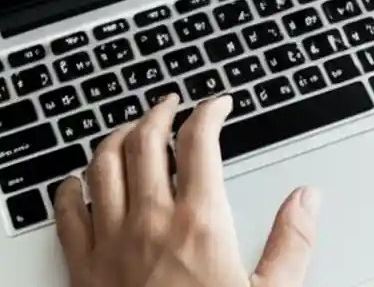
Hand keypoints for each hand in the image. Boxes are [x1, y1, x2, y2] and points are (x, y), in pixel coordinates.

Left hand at [55, 94, 318, 286]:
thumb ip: (292, 242)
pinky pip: (66, 212)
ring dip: (116, 137)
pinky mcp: (81, 270)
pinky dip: (71, 186)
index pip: (200, 142)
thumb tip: (307, 199)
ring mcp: (110, 244)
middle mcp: (150, 224)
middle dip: (159, 112)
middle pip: (145, 141)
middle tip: (172, 104)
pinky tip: (79, 181)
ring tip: (131, 128)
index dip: (209, 111)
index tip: (218, 103)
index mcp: (201, 224)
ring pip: (102, 165)